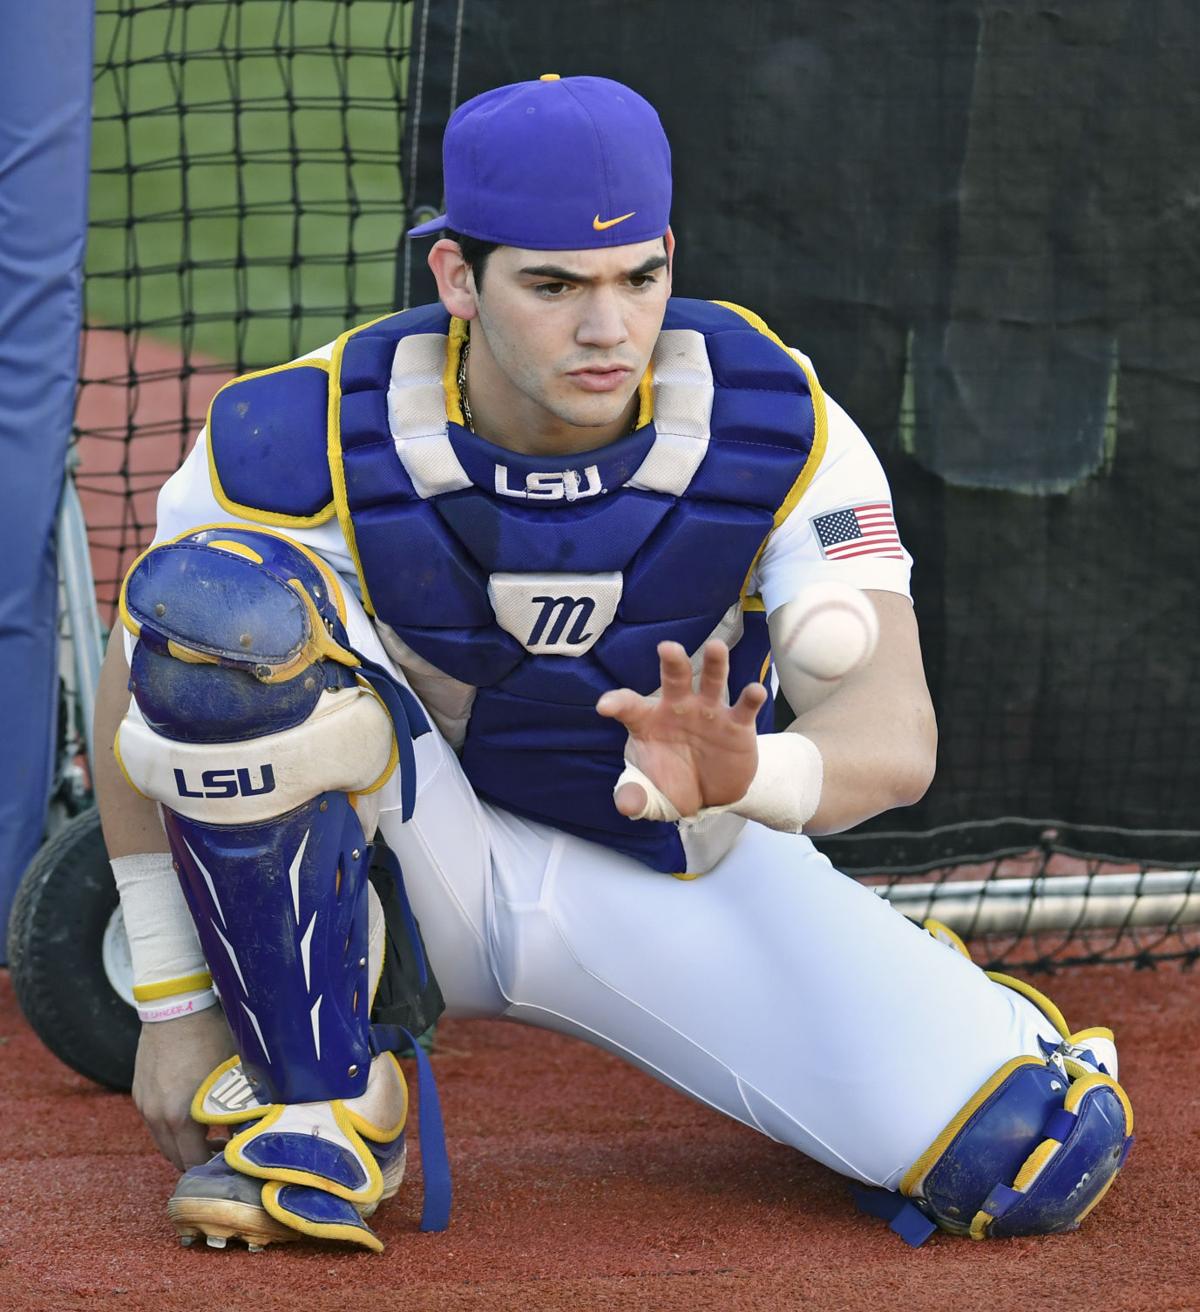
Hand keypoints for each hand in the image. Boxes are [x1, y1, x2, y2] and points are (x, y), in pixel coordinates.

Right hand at [132, 1006, 236, 1170]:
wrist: (177, 1005)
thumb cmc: (212, 1036)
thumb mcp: (234, 1073)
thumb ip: (240, 1108)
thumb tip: (253, 1131)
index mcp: (180, 1116)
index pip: (192, 1162)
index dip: (213, 1167)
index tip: (231, 1159)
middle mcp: (156, 1115)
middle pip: (174, 1157)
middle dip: (197, 1159)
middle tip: (223, 1149)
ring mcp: (144, 1104)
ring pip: (162, 1140)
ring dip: (183, 1143)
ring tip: (209, 1131)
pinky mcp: (139, 1091)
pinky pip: (155, 1121)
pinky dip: (172, 1126)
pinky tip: (192, 1111)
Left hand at [596, 639, 766, 818]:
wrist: (711, 795)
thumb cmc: (671, 783)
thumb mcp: (650, 796)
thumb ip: (636, 797)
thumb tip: (626, 806)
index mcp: (648, 721)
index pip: (629, 706)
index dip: (617, 702)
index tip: (604, 707)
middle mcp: (678, 708)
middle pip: (674, 678)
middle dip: (672, 661)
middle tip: (667, 647)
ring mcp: (709, 712)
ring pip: (712, 680)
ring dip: (714, 663)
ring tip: (716, 648)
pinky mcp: (737, 725)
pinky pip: (744, 707)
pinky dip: (750, 697)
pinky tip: (755, 691)